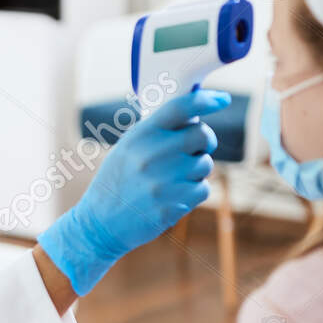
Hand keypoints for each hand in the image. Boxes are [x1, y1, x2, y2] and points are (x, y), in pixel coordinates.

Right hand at [36, 88, 226, 294]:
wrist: (101, 222)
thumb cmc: (119, 179)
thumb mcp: (128, 146)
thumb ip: (157, 130)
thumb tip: (195, 115)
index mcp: (140, 135)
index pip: (180, 108)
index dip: (205, 100)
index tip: (221, 99)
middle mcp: (152, 155)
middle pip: (202, 135)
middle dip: (205, 141)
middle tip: (196, 148)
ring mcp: (163, 182)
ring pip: (205, 164)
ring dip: (197, 170)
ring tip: (173, 178)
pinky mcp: (172, 206)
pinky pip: (203, 189)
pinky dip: (194, 191)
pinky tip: (174, 194)